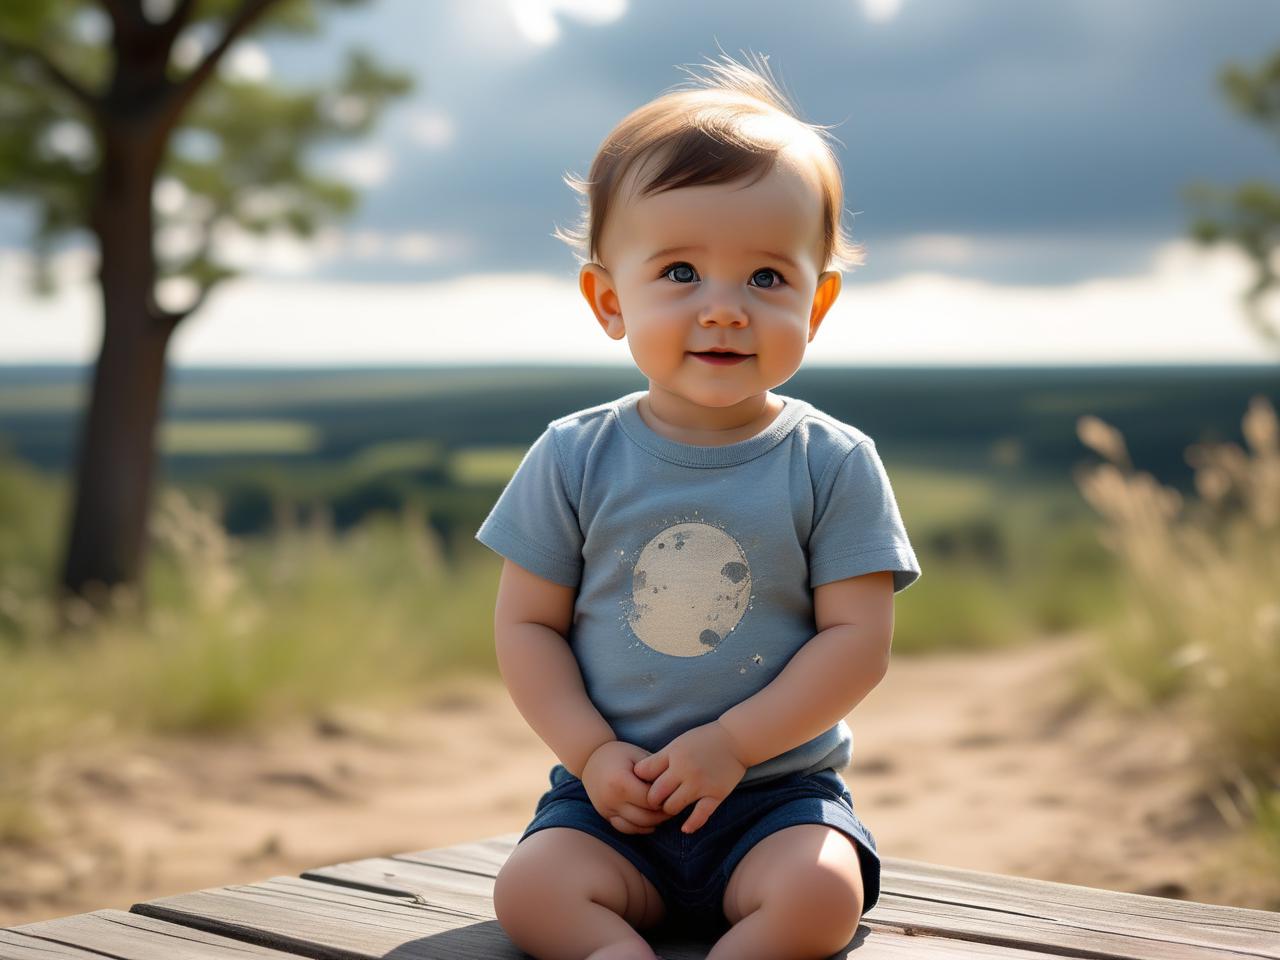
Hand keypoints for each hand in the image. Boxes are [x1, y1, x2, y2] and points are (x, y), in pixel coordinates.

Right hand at [580, 740, 676, 834]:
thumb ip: (654, 771)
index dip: (666, 798)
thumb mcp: (638, 756)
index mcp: (621, 782)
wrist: (590, 758)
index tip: (675, 793)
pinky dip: (639, 828)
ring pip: (636, 826)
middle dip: (663, 814)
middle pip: (645, 816)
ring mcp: (606, 809)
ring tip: (664, 813)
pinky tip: (650, 823)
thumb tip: (673, 786)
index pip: (651, 800)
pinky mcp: (604, 815)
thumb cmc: (619, 754)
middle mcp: (611, 799)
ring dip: (653, 823)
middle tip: (674, 806)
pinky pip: (624, 828)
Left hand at [631, 721, 747, 833]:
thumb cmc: (703, 739)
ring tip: (670, 806)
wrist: (736, 739)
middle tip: (655, 800)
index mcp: (673, 754)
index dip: (640, 780)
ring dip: (668, 809)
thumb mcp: (678, 743)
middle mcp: (685, 770)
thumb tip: (638, 775)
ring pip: (672, 807)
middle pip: (655, 794)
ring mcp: (701, 784)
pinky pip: (700, 815)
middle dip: (652, 800)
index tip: (643, 784)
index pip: (644, 773)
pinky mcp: (716, 794)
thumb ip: (661, 759)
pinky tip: (685, 828)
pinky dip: (691, 824)